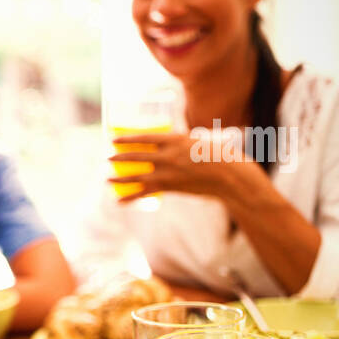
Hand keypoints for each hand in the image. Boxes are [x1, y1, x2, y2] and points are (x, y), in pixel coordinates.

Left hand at [108, 131, 263, 202]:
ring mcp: (169, 173)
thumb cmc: (221, 156)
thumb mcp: (200, 141)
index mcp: (176, 139)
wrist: (232, 178)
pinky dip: (131, 197)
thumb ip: (183, 143)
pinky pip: (146, 193)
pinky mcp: (171, 188)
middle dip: (120, 158)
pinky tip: (119, 201)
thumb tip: (173, 143)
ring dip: (120, 178)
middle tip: (108, 157)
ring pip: (137, 176)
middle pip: (136, 156)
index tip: (115, 139)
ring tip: (107, 179)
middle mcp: (169, 155)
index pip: (145, 137)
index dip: (128, 139)